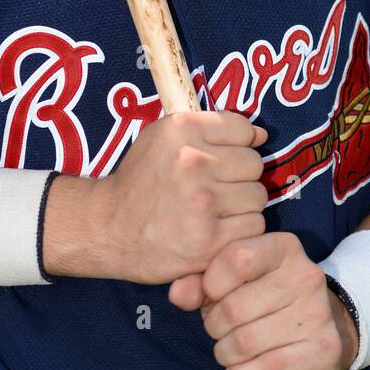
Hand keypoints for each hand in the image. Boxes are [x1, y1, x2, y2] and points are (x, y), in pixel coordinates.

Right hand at [44, 111, 267, 281]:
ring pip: (258, 196)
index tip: (221, 160)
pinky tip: (217, 230)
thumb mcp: (163, 137)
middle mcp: (193, 162)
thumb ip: (211, 130)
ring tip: (215, 211)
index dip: (238, 146)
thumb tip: (262, 135)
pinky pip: (253, 227)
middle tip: (216, 189)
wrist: (107, 228)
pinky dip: (240, 231)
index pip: (244, 129)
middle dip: (240, 177)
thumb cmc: (140, 181)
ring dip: (243, 206)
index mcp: (182, 129)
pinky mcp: (209, 240)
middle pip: (254, 165)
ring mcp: (202, 202)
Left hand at [169, 232, 359, 369]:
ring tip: (230, 351)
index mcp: (283, 247)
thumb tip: (177, 293)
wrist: (323, 330)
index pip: (235, 257)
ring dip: (225, 355)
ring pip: (245, 343)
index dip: (211, 284)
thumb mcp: (232, 282)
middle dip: (214, 327)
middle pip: (234, 307)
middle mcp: (306, 276)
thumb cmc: (264, 300)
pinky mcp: (324, 351)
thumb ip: (200, 283)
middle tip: (220, 331)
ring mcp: (318, 314)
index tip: (213, 296)